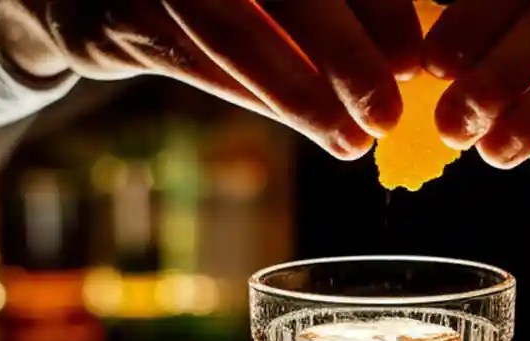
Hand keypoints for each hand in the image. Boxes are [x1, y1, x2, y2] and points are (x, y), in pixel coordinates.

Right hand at [0, 0, 424, 159]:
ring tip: (351, 139)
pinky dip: (252, 94)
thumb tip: (406, 49)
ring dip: (298, 92)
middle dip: (343, 54)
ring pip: (232, 30)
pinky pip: (190, 59)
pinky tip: (304, 125)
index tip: (414, 58)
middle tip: (388, 110)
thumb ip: (327, 8)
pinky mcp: (115, 14)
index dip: (378, 6)